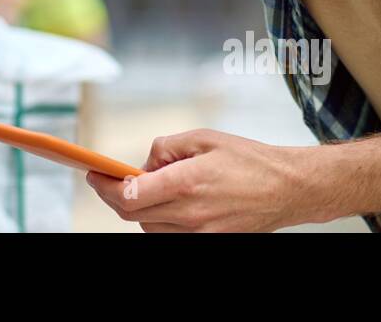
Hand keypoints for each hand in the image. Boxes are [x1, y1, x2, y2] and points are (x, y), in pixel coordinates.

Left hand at [85, 128, 305, 231]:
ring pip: (149, 226)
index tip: (92, 173)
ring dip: (138, 207)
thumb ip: (166, 147)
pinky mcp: (210, 242)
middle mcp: (190, 214)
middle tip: (106, 179)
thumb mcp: (203, 138)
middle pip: (132, 214)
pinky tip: (166, 200)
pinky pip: (170, 234)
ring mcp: (200, 233)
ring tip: (145, 185)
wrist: (288, 189)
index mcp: (186, 183)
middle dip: (113, 196)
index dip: (103, 185)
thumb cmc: (249, 160)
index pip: (128, 194)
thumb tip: (144, 163)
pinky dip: (159, 218)